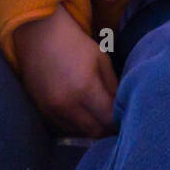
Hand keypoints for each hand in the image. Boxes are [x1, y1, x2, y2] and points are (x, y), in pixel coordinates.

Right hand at [12, 4, 117, 137]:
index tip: (130, 119)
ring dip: (93, 128)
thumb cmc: (76, 44)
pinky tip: (85, 114)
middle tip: (119, 123)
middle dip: (109, 130)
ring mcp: (51, 110)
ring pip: (79, 132)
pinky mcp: (42, 111)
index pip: (108, 119)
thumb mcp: (102, 60)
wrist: (40, 37)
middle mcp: (66, 104)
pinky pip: (64, 127)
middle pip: (94, 131)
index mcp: (85, 89)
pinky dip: (78, 125)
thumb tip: (123, 108)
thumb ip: (113, 86)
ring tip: (103, 118)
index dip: (121, 122)